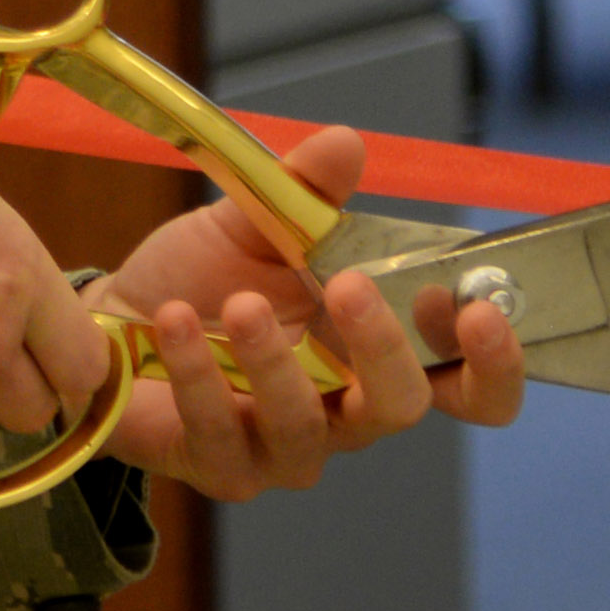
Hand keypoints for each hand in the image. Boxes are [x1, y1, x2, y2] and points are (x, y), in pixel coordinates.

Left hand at [91, 127, 525, 500]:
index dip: (493, 365)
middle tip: (351, 286)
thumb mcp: (256, 223)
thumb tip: (345, 144)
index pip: (467, 386)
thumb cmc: (205, 277)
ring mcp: (284, 449)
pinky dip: (197, 374)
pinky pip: (218, 431)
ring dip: (274, 362)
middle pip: (399, 408)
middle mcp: (346, 413)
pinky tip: (169, 322)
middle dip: (382, 348)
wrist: (116, 317)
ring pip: (305, 427)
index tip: (479, 312)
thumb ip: (305, 193)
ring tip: (237, 302)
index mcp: (377, 356)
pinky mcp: (219, 466)